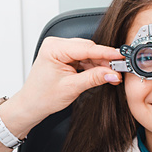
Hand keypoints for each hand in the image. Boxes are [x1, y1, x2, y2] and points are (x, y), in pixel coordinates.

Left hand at [3, 37, 124, 134]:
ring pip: (87, 54)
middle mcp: (56, 45)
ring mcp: (60, 51)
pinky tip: (103, 73)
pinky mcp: (64, 57)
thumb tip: (112, 73)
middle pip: (88, 49)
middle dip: (104, 60)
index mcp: (53, 48)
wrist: (30, 106)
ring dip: (100, 64)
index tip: (120, 56)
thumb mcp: (71, 88)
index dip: (106, 52)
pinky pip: (83, 58)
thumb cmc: (42, 97)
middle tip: (119, 69)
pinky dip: (93, 67)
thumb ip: (94, 78)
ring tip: (113, 75)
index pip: (86, 48)